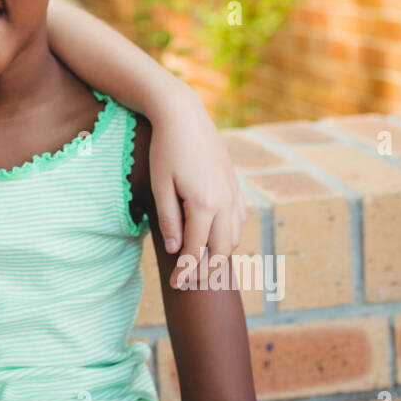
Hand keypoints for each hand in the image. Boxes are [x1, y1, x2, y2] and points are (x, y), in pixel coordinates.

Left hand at [149, 82, 245, 289]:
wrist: (184, 115)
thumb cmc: (166, 149)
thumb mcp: (160, 185)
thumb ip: (169, 219)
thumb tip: (177, 250)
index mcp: (204, 204)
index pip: (197, 250)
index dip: (186, 271)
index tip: (176, 285)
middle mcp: (225, 202)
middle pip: (221, 250)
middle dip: (207, 271)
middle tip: (191, 285)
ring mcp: (234, 193)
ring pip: (235, 236)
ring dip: (221, 256)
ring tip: (205, 269)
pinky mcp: (235, 184)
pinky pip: (240, 220)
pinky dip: (232, 236)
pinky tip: (220, 241)